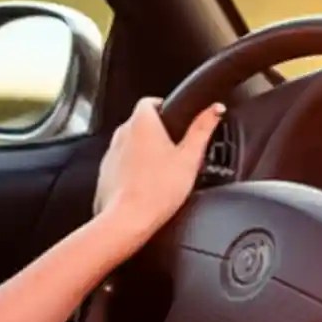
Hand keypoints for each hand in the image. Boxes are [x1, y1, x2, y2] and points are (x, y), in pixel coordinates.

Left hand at [93, 97, 224, 248]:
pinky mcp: (106, 173)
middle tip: (176, 150)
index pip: (151, 101)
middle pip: (142, 123)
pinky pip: (122, 163)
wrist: (128, 220)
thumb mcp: (190, 158)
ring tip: (163, 171)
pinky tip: (148, 184)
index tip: (177, 121)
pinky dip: (134, 169)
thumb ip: (202, 129)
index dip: (165, 108)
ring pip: (131, 144)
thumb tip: (215, 109)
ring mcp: (111, 153)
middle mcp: (123, 133)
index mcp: (143, 123)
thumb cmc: (157, 190)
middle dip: (158, 132)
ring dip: (145, 151)